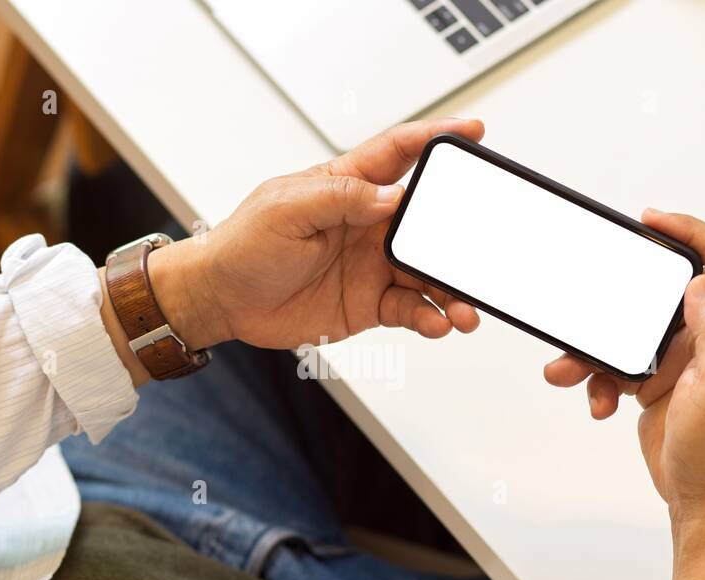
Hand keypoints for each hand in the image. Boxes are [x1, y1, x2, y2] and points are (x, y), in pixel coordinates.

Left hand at [146, 118, 484, 350]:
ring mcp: (374, 264)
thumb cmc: (245, 244)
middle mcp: (370, 223)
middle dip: (461, 233)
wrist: (224, 299)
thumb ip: (340, 198)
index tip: (474, 132)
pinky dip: (431, 318)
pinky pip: (413, 309)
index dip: (437, 138)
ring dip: (454, 288)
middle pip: (430, 220)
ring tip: (467, 309)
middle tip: (480, 251)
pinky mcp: (371, 303)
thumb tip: (392, 196)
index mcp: (349, 186)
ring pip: (429, 272)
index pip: (401, 153)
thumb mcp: (285, 208)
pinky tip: (439, 323)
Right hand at [543, 210, 704, 511]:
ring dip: (597, 348)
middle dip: (621, 298)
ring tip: (569, 369)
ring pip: (632, 329)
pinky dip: (600, 378)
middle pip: (666, 291)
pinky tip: (597, 401)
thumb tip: (701, 283)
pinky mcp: (660, 379)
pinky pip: (619, 362)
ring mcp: (687, 358)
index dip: (690, 231)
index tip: (652, 220)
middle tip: (594, 291)